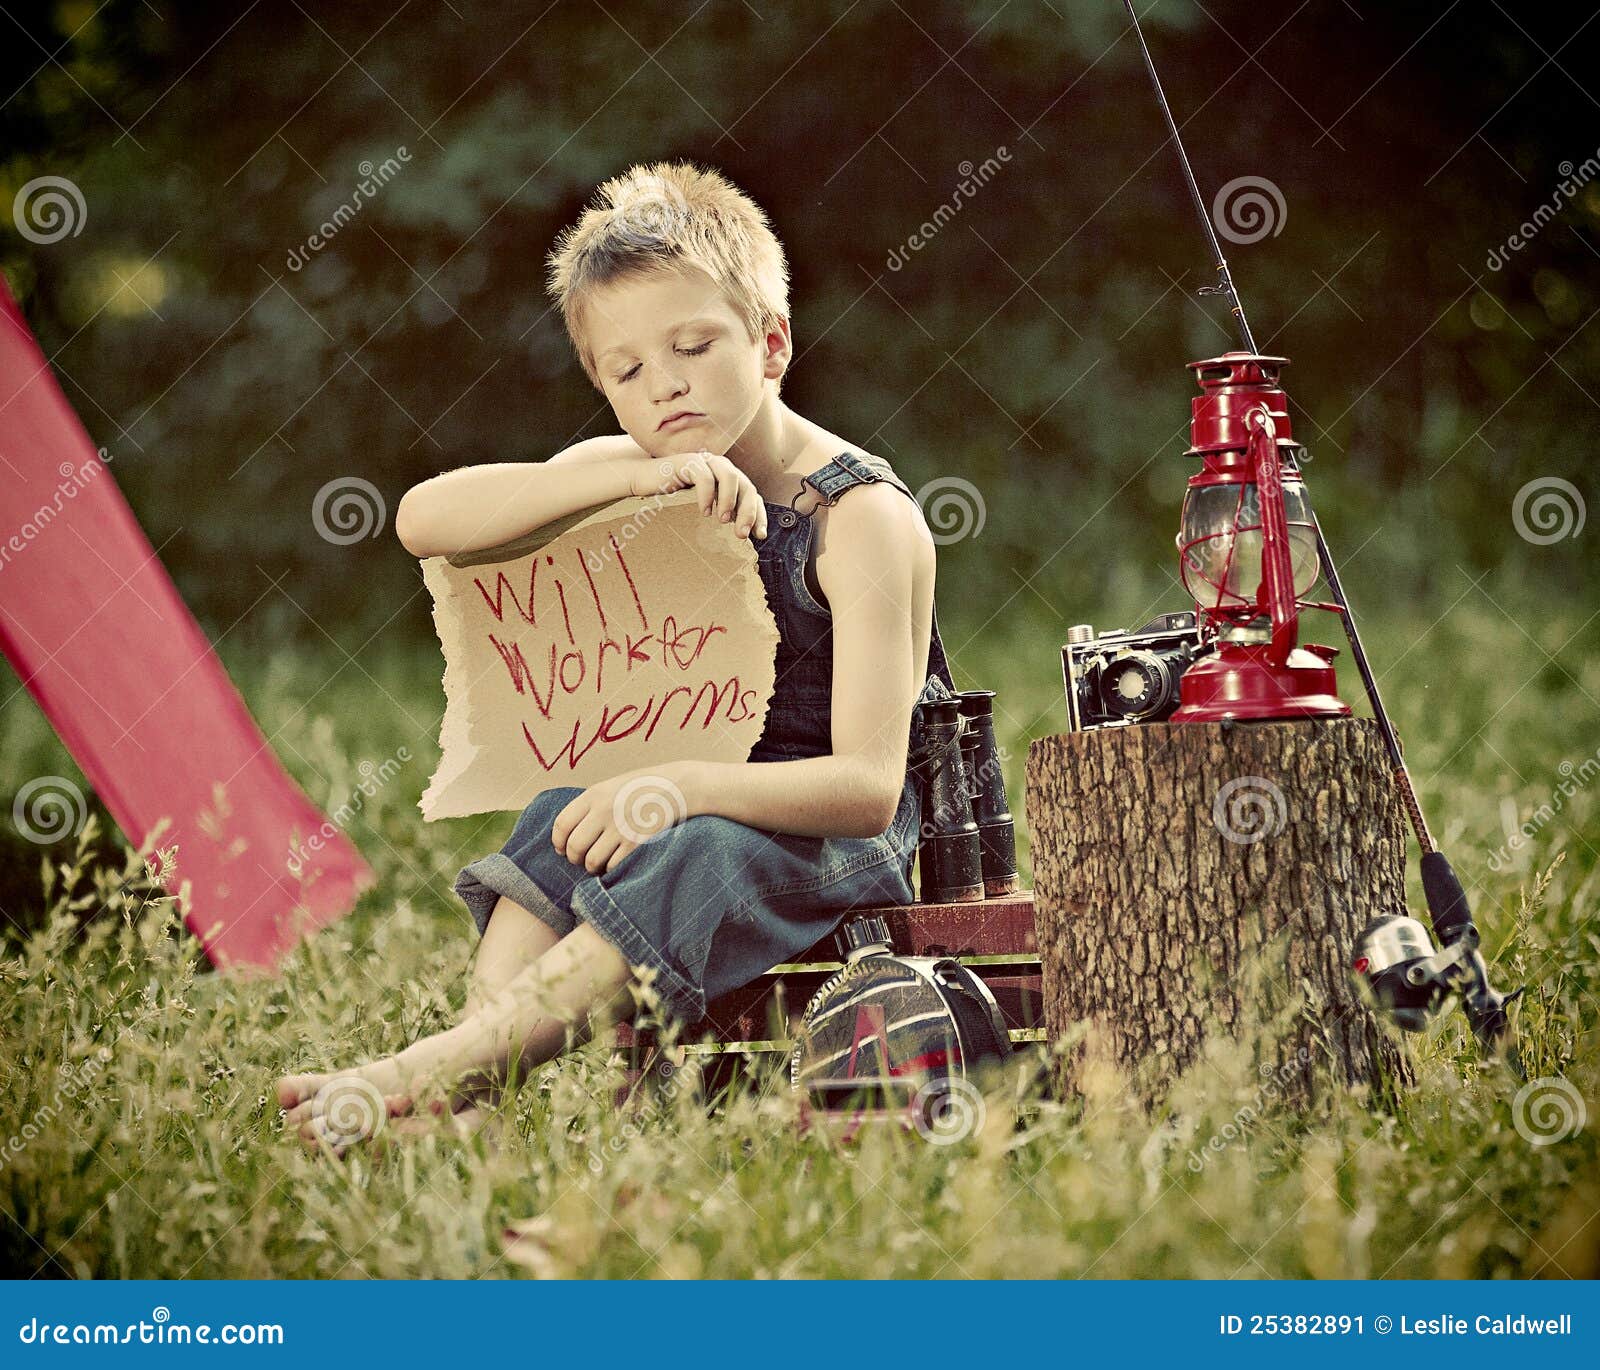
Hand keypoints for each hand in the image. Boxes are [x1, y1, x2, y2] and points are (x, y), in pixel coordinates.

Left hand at [551, 763, 699, 875]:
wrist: (678, 787)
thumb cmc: (642, 788)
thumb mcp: (611, 787)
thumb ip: (589, 806)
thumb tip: (566, 836)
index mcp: (594, 795)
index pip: (561, 824)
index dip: (558, 842)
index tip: (562, 849)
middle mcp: (604, 811)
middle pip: (574, 847)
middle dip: (575, 858)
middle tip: (581, 860)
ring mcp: (621, 828)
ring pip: (592, 861)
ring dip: (593, 867)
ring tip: (600, 862)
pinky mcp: (638, 843)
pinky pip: (613, 867)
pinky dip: (612, 869)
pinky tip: (618, 861)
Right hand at [629, 450, 766, 540]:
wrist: (643, 481)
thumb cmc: (672, 498)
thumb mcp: (702, 507)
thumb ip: (720, 513)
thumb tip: (741, 535)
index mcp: (727, 479)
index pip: (752, 494)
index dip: (759, 514)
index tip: (759, 536)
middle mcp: (720, 467)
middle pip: (747, 486)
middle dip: (748, 511)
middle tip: (741, 534)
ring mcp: (705, 462)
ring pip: (730, 477)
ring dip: (730, 501)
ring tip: (723, 521)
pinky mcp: (688, 462)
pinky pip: (705, 477)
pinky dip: (707, 496)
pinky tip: (703, 511)